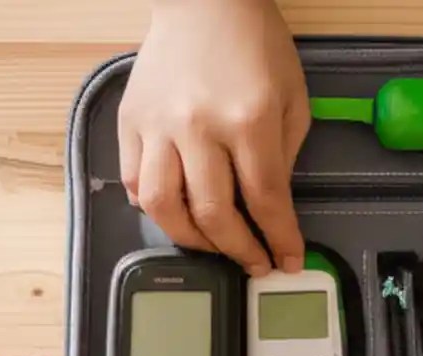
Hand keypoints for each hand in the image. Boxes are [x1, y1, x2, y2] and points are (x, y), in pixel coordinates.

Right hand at [119, 0, 309, 275]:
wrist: (204, 1)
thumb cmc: (255, 45)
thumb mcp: (292, 97)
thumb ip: (284, 156)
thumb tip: (270, 209)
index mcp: (247, 118)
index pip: (265, 199)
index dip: (278, 239)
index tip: (286, 261)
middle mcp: (197, 126)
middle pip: (213, 213)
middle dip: (238, 250)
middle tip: (253, 263)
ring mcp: (157, 126)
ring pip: (162, 207)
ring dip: (190, 238)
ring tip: (212, 244)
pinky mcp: (130, 122)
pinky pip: (134, 182)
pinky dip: (153, 207)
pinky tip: (176, 211)